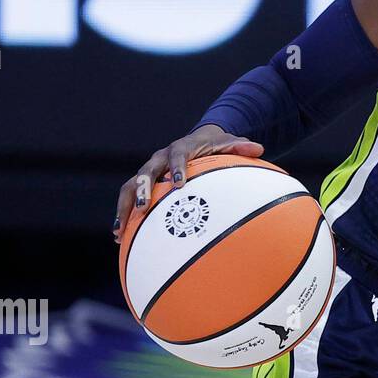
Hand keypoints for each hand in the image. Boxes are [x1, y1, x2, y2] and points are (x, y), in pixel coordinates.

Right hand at [113, 124, 263, 243]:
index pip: (178, 155)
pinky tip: (120, 237)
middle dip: (143, 189)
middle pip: (146, 172)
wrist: (199, 140)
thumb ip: (241, 146)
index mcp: (181, 148)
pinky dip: (124, 215)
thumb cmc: (216, 145)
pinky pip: (129, 198)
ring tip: (119, 231)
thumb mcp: (230, 143)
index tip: (179, 183)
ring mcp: (150, 171)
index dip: (177, 168)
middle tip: (144, 207)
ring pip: (130, 187)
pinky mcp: (145, 183)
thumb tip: (259, 148)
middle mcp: (160, 159)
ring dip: (125, 207)